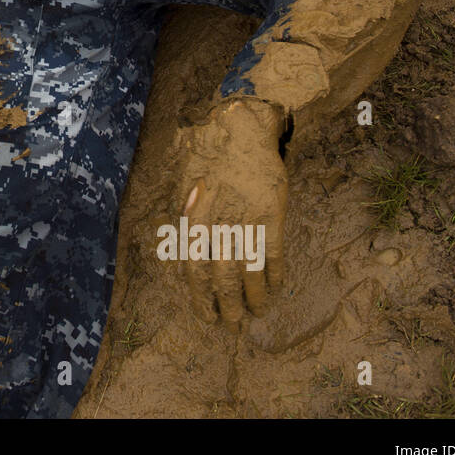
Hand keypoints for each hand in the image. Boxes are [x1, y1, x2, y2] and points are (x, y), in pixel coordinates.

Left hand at [171, 97, 288, 331]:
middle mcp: (218, 223)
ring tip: (256, 315)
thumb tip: (179, 248)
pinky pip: (272, 253)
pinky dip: (274, 274)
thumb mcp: (182, 183)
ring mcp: (246, 219)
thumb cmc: (207, 154)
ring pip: (248, 271)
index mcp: (193, 217)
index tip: (206, 316)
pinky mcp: (271, 213)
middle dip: (227, 306)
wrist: (240, 128)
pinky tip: (275, 288)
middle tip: (232, 326)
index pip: (194, 268)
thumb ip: (182, 217)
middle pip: (222, 276)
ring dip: (253, 298)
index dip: (200, 296)